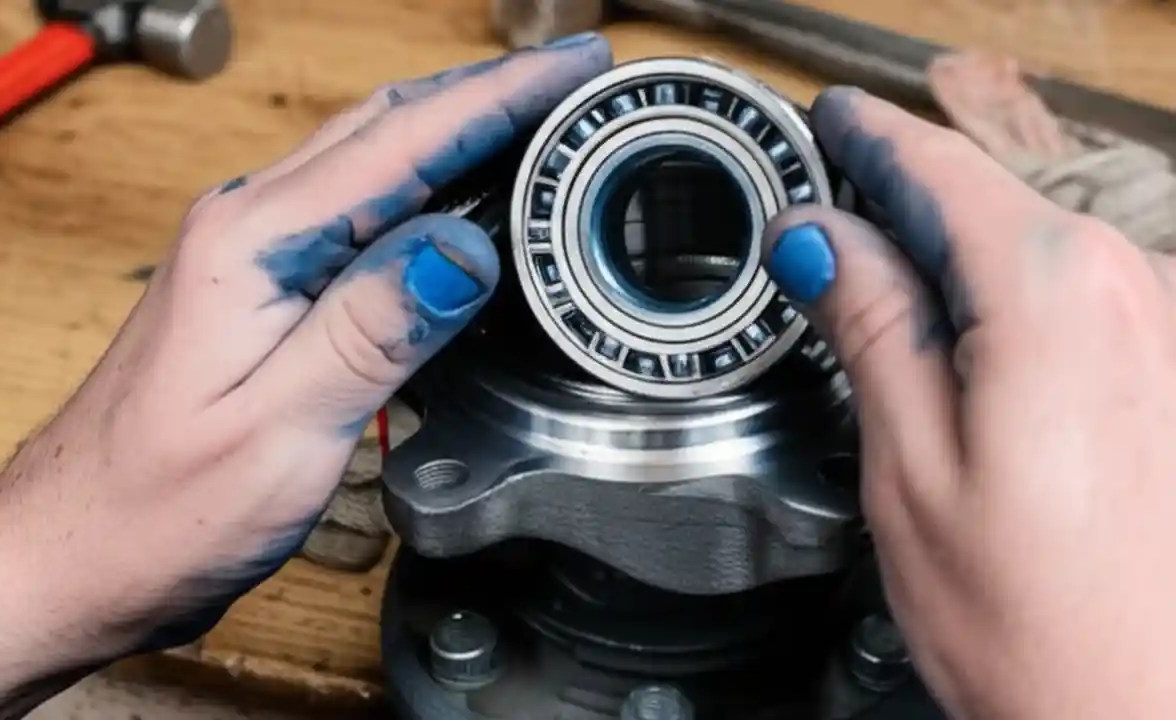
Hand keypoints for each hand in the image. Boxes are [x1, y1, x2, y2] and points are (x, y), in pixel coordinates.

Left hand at [0, 33, 610, 719]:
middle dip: (486, 93)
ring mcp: (248, 257)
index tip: (570, 70)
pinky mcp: (257, 293)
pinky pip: (353, 214)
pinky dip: (418, 189)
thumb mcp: (279, 429)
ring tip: (532, 119)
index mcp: (252, 243)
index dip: (498, 98)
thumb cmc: (157, 509)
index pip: (401, 142)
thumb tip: (465, 246)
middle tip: (568, 80)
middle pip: (385, 128)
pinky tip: (453, 203)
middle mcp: (246, 229)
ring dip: (453, 129)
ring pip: (368, 163)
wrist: (74, 552)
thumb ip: (372, 329)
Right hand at [762, 87, 1175, 718]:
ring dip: (945, 246)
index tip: (825, 122)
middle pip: (983, 199)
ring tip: (869, 267)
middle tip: (822, 206)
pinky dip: (995, 290)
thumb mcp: (911, 464)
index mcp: (1053, 295)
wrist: (1152, 710)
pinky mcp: (1168, 368)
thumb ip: (869, 326)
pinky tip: (951, 327)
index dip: (866, 140)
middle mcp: (1129, 288)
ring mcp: (1161, 327)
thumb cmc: (1037, 619)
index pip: (936, 171)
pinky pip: (1066, 290)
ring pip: (1023, 243)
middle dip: (896, 194)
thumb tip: (820, 238)